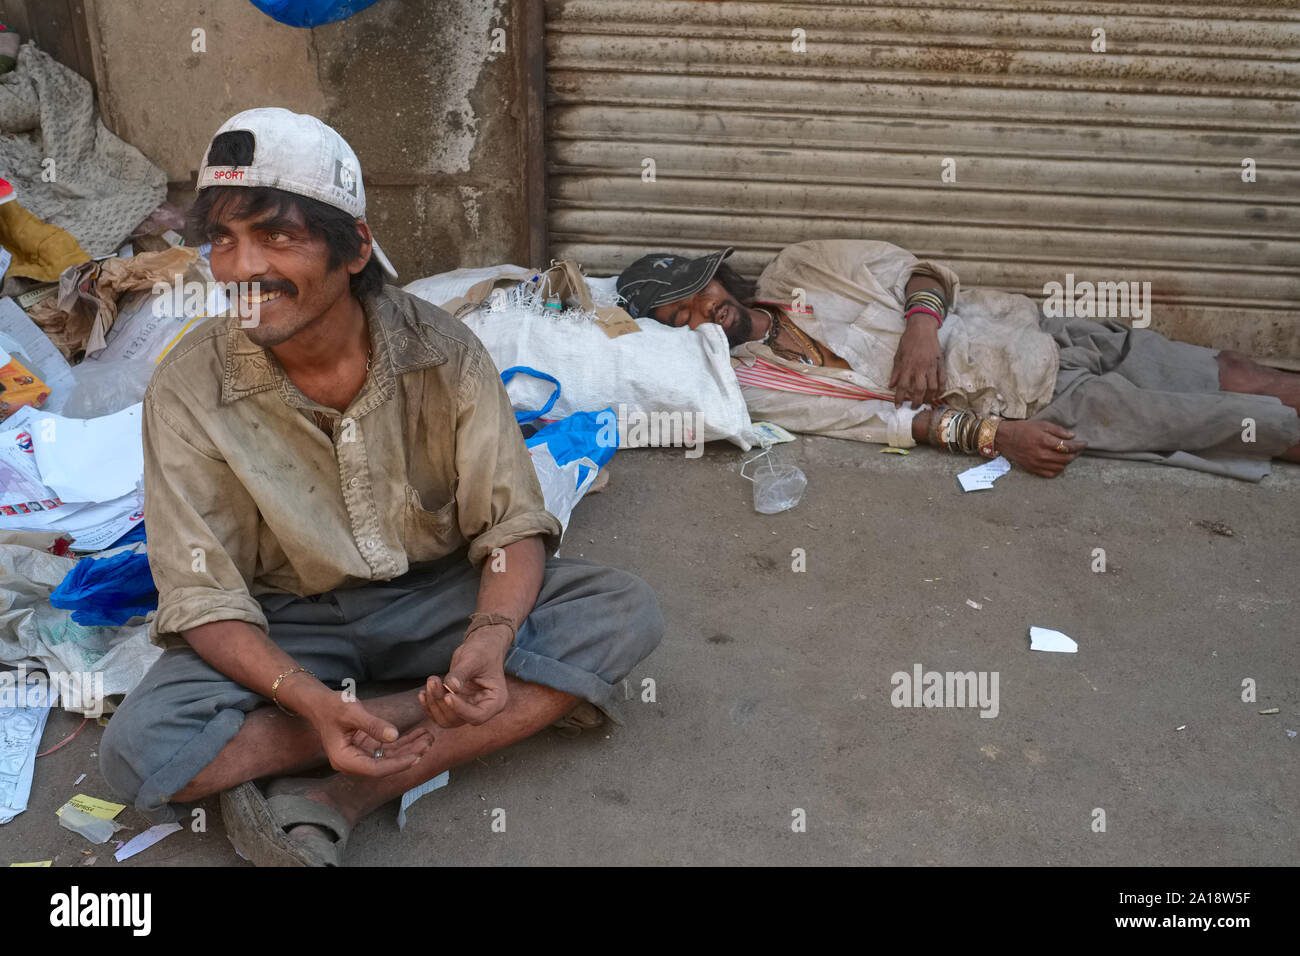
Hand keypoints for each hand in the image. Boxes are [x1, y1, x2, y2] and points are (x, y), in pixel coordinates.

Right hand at [305, 695, 432, 776]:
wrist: (321, 704)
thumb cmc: (332, 706)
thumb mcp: (352, 711)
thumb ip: (372, 724)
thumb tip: (394, 736)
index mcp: (344, 759)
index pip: (375, 769)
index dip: (397, 764)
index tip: (416, 756)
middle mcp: (352, 763)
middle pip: (385, 765)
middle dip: (408, 755)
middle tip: (429, 742)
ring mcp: (360, 757)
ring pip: (390, 757)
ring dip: (409, 748)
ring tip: (429, 737)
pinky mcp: (366, 749)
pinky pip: (388, 749)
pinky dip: (404, 742)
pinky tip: (419, 734)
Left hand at [419, 626, 511, 727]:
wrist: (481, 647)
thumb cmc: (483, 651)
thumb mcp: (473, 659)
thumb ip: (461, 674)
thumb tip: (450, 687)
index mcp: (495, 701)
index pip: (477, 715)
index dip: (460, 709)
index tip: (447, 695)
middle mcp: (482, 708)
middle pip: (459, 719)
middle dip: (442, 702)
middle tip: (433, 681)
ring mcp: (468, 708)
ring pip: (447, 719)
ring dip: (434, 703)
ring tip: (430, 681)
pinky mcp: (457, 704)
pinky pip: (441, 713)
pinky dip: (430, 705)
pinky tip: (423, 693)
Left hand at [889, 315, 944, 407]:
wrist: (922, 329)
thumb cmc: (908, 342)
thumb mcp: (898, 356)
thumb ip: (895, 372)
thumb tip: (891, 385)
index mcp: (907, 366)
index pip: (903, 386)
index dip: (899, 398)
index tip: (898, 406)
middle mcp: (920, 368)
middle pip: (920, 390)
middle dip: (917, 402)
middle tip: (914, 407)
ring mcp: (931, 366)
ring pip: (933, 387)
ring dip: (929, 398)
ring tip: (926, 403)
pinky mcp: (940, 364)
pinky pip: (942, 380)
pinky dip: (941, 389)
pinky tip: (937, 395)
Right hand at [996, 420, 1086, 476]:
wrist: (1005, 438)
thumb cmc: (1023, 429)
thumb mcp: (1041, 424)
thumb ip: (1058, 430)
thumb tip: (1072, 436)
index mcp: (1044, 441)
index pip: (1068, 446)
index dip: (1079, 445)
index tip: (1084, 443)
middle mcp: (1041, 454)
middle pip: (1066, 458)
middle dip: (1076, 454)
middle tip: (1078, 449)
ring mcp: (1037, 463)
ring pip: (1060, 467)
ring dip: (1068, 462)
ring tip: (1069, 455)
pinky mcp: (1033, 469)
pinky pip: (1051, 474)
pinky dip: (1058, 470)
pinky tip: (1059, 464)